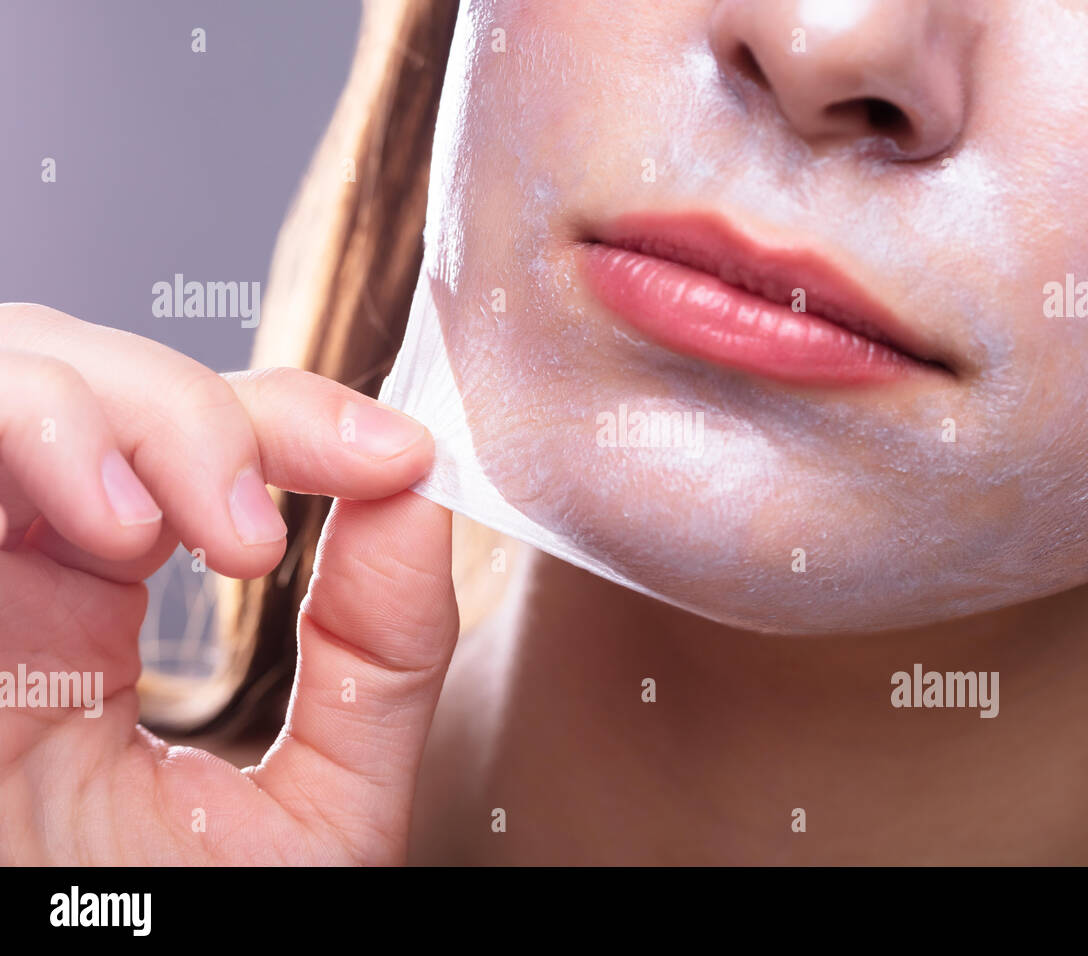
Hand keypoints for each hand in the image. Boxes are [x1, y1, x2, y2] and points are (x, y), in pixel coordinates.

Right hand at [0, 303, 455, 863]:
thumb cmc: (162, 933)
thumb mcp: (315, 807)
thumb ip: (381, 657)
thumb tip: (419, 494)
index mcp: (105, 608)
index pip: (204, 439)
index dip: (299, 414)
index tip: (387, 454)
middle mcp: (19, 571)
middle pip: (93, 373)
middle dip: (193, 413)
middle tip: (250, 531)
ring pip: (17, 369)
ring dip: (108, 415)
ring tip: (159, 533)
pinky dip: (22, 439)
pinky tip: (94, 533)